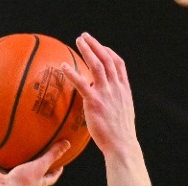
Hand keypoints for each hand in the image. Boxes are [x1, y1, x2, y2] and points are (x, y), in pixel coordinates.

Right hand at [0, 142, 70, 185]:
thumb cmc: (22, 183)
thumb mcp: (40, 167)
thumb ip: (52, 155)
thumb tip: (67, 143)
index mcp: (35, 182)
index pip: (50, 177)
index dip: (56, 171)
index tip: (61, 164)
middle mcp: (22, 181)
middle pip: (30, 172)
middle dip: (33, 164)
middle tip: (36, 151)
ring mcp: (7, 179)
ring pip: (9, 168)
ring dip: (10, 160)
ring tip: (11, 147)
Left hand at [70, 33, 137, 155]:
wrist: (122, 145)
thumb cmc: (120, 134)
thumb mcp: (123, 112)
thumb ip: (115, 102)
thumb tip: (107, 101)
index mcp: (124, 89)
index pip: (118, 64)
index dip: (109, 52)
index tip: (101, 47)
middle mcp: (116, 88)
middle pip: (107, 59)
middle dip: (95, 45)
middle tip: (84, 37)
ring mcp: (106, 94)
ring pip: (97, 65)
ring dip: (87, 50)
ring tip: (78, 41)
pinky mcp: (95, 102)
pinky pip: (82, 84)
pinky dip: (72, 73)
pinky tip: (63, 66)